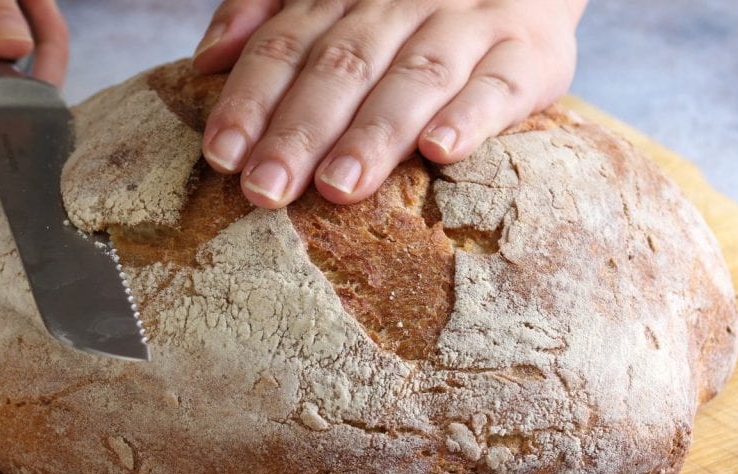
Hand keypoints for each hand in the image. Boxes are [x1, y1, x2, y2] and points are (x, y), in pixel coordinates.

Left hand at [193, 0, 586, 207]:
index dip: (251, 100)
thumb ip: (267, 13)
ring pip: (416, 78)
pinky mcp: (530, 54)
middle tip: (268, 189)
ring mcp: (468, 26)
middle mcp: (403, 6)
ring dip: (375, 132)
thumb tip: (207, 60)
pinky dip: (472, 116)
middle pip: (343, 67)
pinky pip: (500, 85)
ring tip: (340, 185)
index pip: (286, 46)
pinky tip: (441, 151)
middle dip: (301, 131)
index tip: (223, 156)